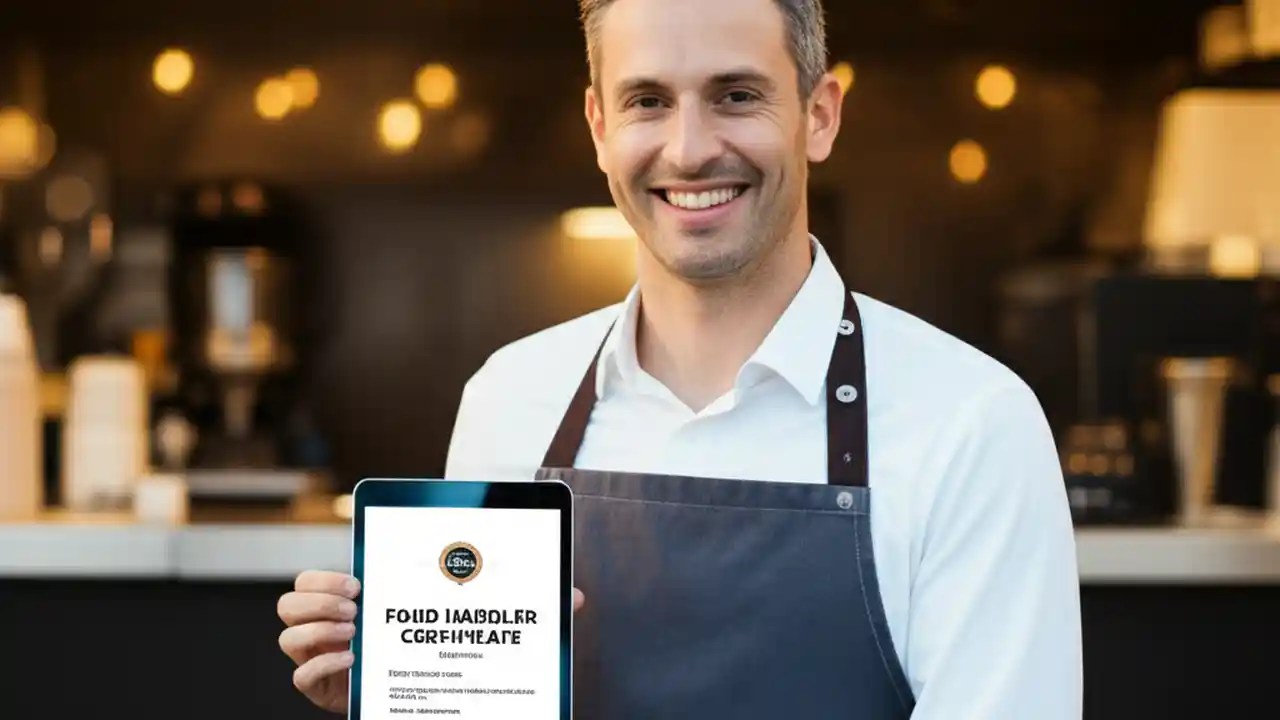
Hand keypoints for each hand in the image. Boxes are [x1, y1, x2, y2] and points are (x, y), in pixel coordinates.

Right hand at [278, 572, 583, 714]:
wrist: (446, 708)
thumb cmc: (458, 661)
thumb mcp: (483, 629)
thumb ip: (523, 610)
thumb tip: (578, 598)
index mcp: (367, 604)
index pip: (318, 578)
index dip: (325, 576)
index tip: (362, 584)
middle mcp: (340, 630)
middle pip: (291, 602)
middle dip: (316, 598)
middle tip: (357, 608)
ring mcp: (331, 662)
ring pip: (289, 635)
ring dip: (316, 629)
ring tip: (356, 633)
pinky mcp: (331, 695)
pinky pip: (301, 677)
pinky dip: (319, 665)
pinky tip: (355, 660)